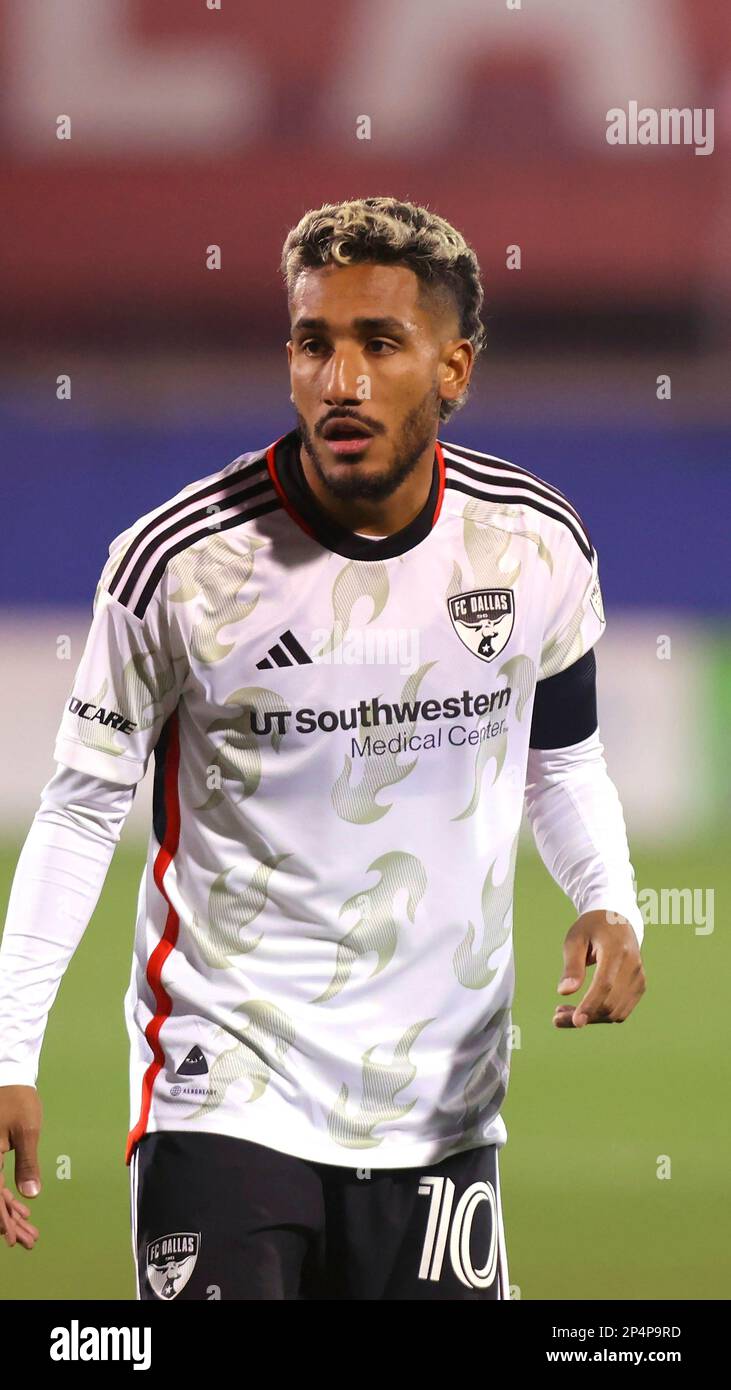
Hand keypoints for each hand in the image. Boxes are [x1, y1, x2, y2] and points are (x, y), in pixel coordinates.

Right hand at [0, 1085, 42, 1249]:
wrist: (9, 1077)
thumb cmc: (18, 1101)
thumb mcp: (27, 1131)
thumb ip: (27, 1164)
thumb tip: (30, 1194)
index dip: (2, 1219)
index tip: (13, 1238)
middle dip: (8, 1222)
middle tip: (26, 1240)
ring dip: (8, 1212)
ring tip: (27, 1230)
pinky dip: (7, 1197)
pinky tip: (19, 1208)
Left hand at [554, 909, 645, 1028]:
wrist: (617, 918)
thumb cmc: (592, 927)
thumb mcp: (575, 939)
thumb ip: (571, 965)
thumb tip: (564, 992)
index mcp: (616, 949)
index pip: (605, 983)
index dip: (590, 1005)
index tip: (575, 1022)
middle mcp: (633, 965)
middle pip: (611, 1003)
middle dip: (585, 1016)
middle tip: (557, 1017)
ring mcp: (639, 977)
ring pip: (617, 1012)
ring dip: (592, 1019)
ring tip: (564, 1014)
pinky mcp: (640, 986)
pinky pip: (622, 1011)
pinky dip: (602, 1016)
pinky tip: (582, 1011)